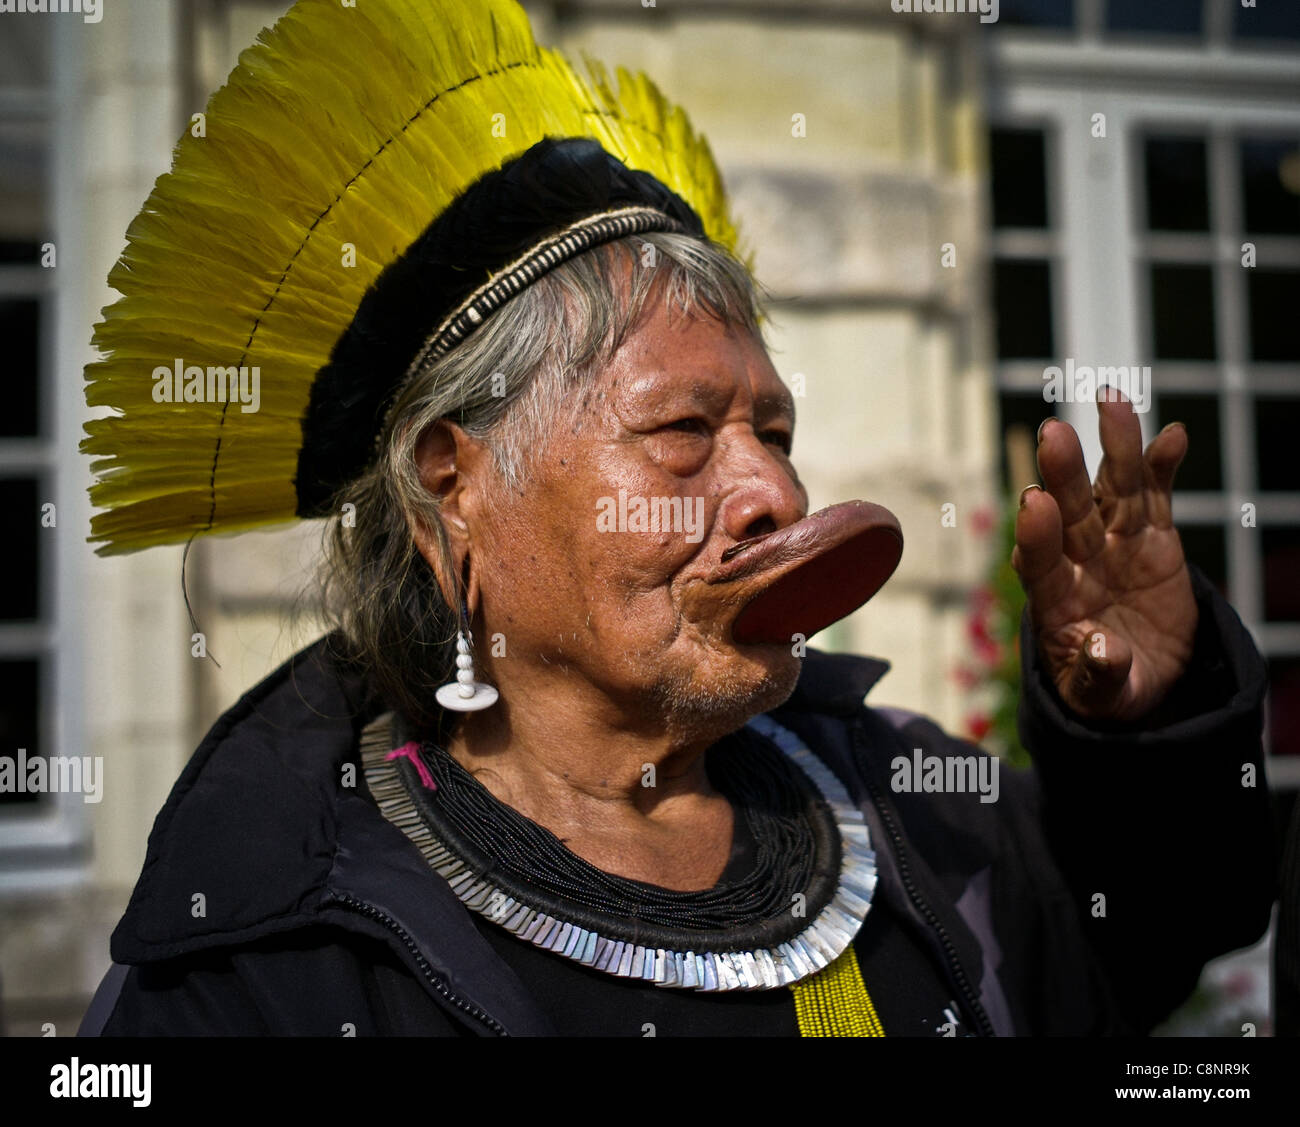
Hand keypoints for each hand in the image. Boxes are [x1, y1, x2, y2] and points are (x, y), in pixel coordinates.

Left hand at [1011, 394, 1197, 721]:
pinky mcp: (1152, 537)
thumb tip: (1101, 649)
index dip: (1035, 536)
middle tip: (1052, 433)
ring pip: (1112, 490)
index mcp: (1053, 599)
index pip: (1037, 562)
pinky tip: (1171, 435)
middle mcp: (1077, 560)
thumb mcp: (1100, 697)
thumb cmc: (1105, 689)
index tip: (1034, 505)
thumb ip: (1097, 676)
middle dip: (1062, 475)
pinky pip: (1156, 496)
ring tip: (1112, 401)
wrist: (1139, 679)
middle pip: (1069, 512)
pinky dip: (1161, 466)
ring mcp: (1114, 543)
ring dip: (1113, 447)